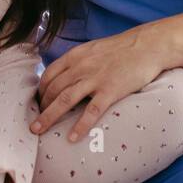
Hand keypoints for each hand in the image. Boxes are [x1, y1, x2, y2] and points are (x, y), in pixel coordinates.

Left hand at [30, 26, 167, 142]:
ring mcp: (95, 79)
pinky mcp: (111, 90)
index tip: (38, 104)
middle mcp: (81, 67)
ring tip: (38, 131)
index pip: (49, 75)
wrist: (148, 45)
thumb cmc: (122, 49)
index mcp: (76, 56)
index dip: (40, 92)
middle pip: (53, 90)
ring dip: (49, 117)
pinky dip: (80, 125)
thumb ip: (79, 62)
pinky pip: (91, 111)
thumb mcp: (94, 49)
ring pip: (65, 100)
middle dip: (41, 108)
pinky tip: (72, 138)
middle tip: (35, 123)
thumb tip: (67, 77)